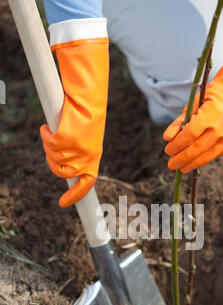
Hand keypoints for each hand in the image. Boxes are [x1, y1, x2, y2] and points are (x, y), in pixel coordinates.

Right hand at [41, 39, 108, 206]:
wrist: (89, 100)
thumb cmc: (87, 117)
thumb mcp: (87, 141)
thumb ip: (79, 155)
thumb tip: (63, 166)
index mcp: (93, 160)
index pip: (86, 185)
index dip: (75, 195)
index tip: (63, 203)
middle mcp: (86, 159)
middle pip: (60, 171)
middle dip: (52, 160)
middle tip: (51, 145)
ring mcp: (75, 151)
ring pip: (52, 156)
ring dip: (49, 143)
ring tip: (54, 130)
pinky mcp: (65, 140)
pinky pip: (48, 142)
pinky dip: (46, 133)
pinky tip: (49, 125)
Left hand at [163, 26, 222, 172]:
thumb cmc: (215, 95)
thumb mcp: (195, 102)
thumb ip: (180, 121)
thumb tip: (167, 139)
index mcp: (212, 114)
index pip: (190, 134)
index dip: (177, 145)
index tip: (167, 151)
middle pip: (198, 148)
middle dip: (182, 158)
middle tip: (171, 165)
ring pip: (209, 155)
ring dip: (194, 163)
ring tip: (182, 168)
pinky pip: (218, 153)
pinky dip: (206, 156)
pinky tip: (197, 158)